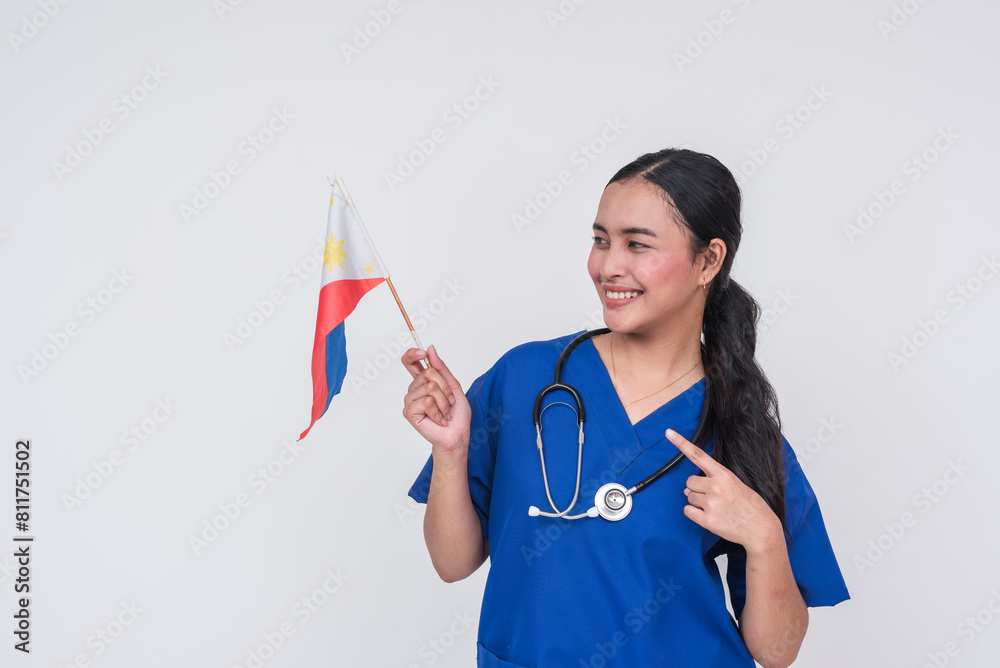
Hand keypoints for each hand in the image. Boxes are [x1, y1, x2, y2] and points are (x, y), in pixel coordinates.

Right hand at [401, 345, 470, 453]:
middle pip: (429, 373)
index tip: (423, 353)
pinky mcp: (409, 412)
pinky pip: (427, 402)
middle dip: (445, 387)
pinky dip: (438, 412)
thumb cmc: (456, 413)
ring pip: (430, 388)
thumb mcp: (453, 386)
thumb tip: (430, 349)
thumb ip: (441, 368)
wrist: (457, 434)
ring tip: (444, 412)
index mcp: (422, 381)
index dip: (413, 354)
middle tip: (448, 402)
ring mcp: (410, 400)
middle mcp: (414, 389)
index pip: (409, 361)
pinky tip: (438, 419)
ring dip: (444, 402)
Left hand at [666, 428, 780, 551]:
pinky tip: (710, 516)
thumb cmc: (750, 506)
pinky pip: (688, 511)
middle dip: (697, 489)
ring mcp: (711, 504)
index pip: (699, 455)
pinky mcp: (708, 520)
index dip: (682, 443)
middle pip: (689, 482)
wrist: (761, 529)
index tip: (669, 433)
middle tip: (714, 497)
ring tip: (717, 508)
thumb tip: (686, 490)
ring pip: (688, 497)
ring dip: (698, 502)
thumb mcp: (736, 485)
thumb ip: (712, 482)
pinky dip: (695, 514)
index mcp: (724, 475)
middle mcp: (716, 487)